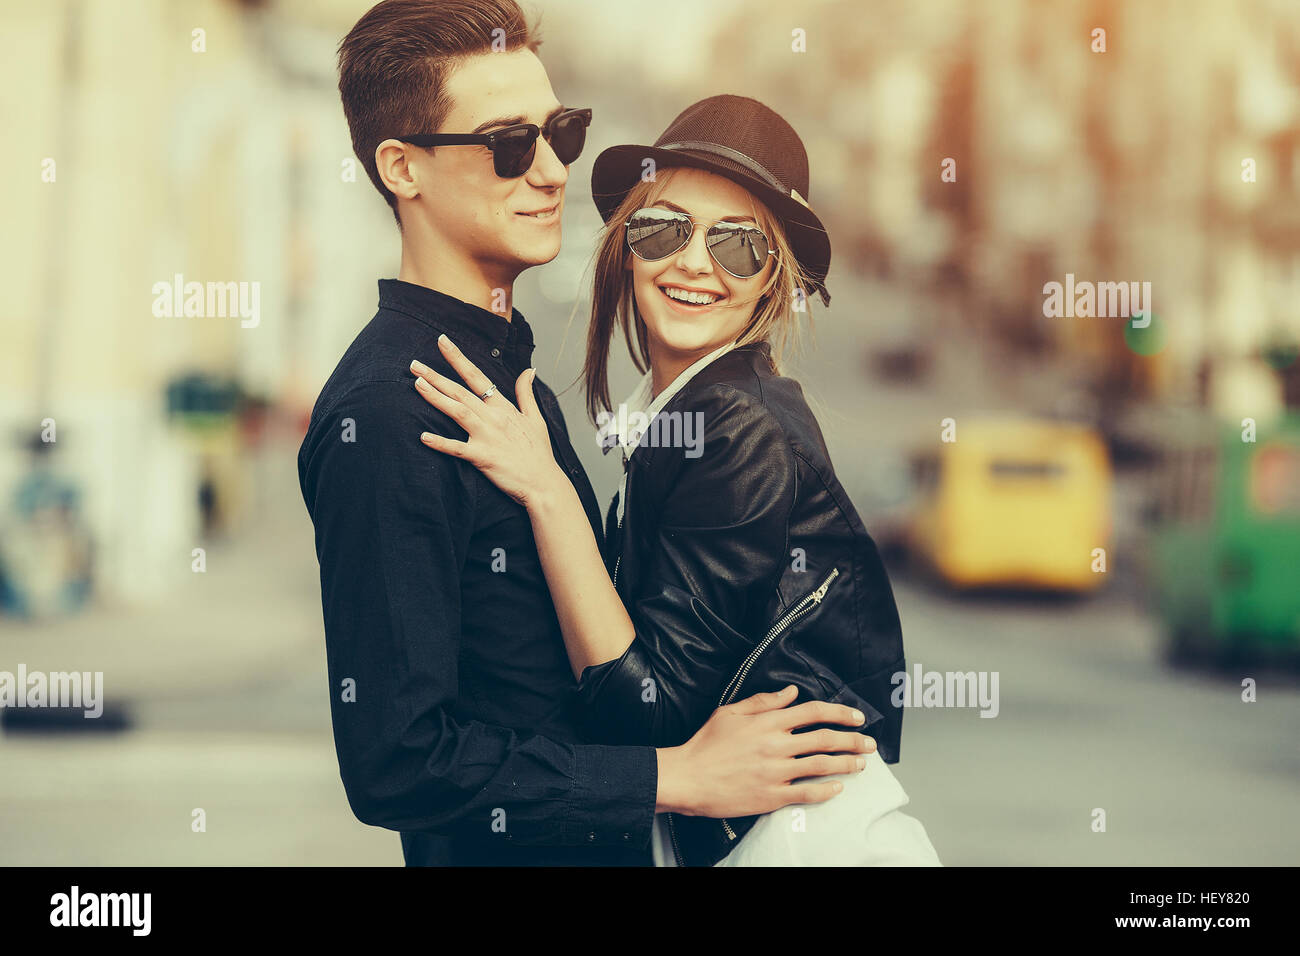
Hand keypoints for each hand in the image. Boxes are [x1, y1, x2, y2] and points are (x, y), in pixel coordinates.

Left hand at [410, 335, 565, 507]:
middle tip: (414, 364)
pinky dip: (441, 443)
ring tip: (416, 384)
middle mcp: (493, 417)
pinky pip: (458, 449)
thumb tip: (529, 370)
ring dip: (436, 397)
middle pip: (460, 391)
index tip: (441, 341)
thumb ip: (526, 392)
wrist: (544, 483)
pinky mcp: (483, 457)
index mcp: (503, 407)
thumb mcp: (536, 418)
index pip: (476, 376)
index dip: (458, 358)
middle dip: (436, 376)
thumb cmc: (539, 453)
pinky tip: (423, 436)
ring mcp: (488, 436)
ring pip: (458, 411)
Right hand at [655, 685, 874, 817]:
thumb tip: (791, 692)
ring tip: (861, 764)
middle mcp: (776, 745)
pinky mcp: (771, 796)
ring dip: (846, 764)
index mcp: (767, 722)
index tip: (857, 717)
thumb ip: (763, 701)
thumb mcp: (730, 712)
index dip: (840, 713)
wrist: (688, 777)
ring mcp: (775, 772)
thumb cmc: (706, 744)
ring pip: (821, 765)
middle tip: (869, 743)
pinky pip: (806, 793)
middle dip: (852, 740)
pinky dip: (826, 791)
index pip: (813, 712)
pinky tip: (837, 788)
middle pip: (825, 739)